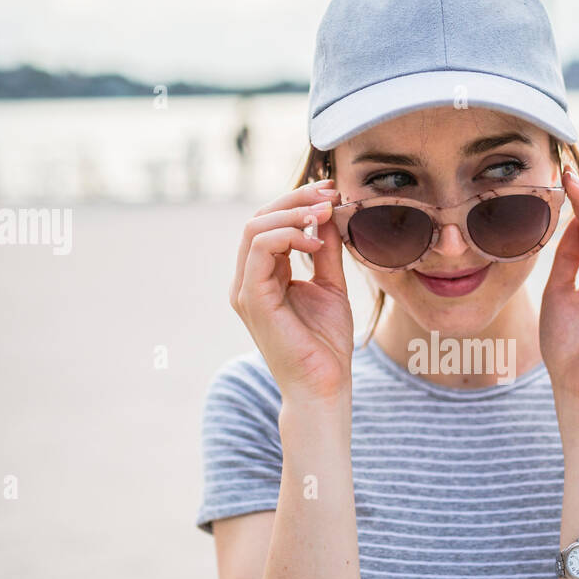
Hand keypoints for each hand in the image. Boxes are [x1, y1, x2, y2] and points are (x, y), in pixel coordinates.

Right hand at [231, 179, 353, 403]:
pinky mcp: (252, 298)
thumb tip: (328, 213)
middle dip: (296, 199)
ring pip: (255, 228)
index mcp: (263, 276)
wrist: (324, 385)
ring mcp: (246, 289)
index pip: (270, 224)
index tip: (333, 193)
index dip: (299, 202)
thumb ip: (326, 251)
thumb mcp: (330, 285)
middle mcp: (248, 280)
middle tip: (330, 194)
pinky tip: (316, 241)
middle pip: (259, 219)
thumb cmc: (326, 344)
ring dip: (293, 213)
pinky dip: (289, 234)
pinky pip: (261, 248)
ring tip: (326, 213)